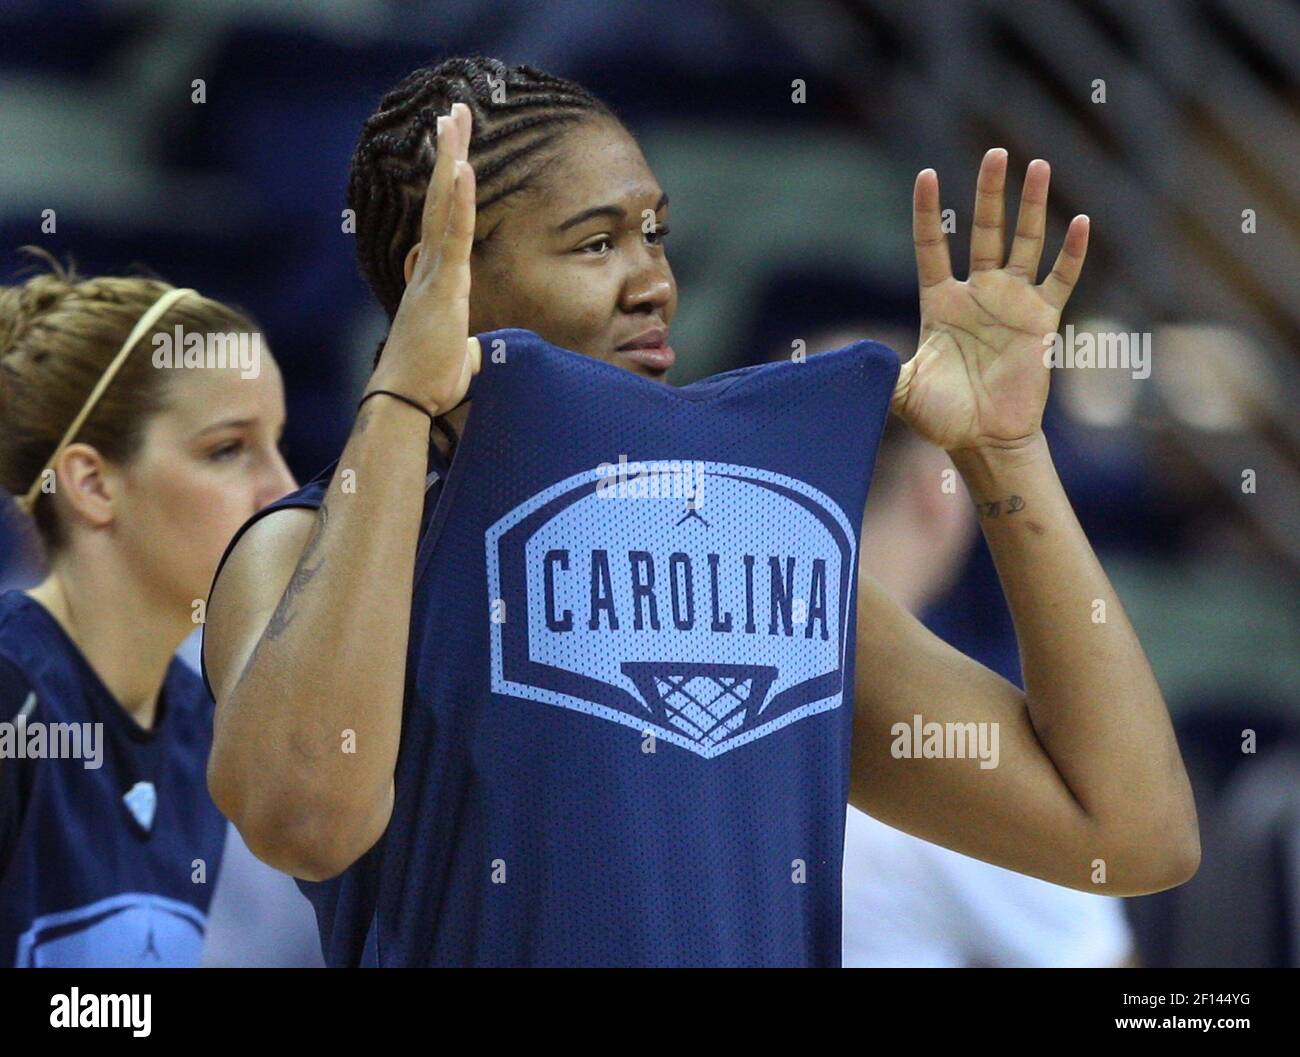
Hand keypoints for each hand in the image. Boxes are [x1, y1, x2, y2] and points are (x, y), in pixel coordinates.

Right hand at [368, 101, 480, 415]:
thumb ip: (465, 346)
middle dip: (449, 152)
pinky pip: (454, 232)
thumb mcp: (458, 357)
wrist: (407, 400)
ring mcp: (434, 271)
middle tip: (453, 111)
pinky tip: (463, 165)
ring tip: (454, 117)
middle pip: (443, 197)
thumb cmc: (429, 384)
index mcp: (437, 278)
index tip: (456, 151)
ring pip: (445, 203)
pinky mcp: (442, 283)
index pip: (448, 220)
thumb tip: (474, 354)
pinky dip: (459, 199)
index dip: (452, 184)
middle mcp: (431, 266)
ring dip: (451, 158)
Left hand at [891, 149, 1088, 451]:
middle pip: (984, 231)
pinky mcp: (1042, 320)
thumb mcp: (902, 390)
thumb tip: (844, 358)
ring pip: (1025, 243)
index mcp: (939, 303)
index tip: (925, 174)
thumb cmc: (941, 417)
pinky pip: (1060, 279)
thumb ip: (878, 370)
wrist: (984, 441)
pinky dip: (1070, 253)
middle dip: (990, 193)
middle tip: (996, 154)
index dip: (927, 211)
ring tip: (1038, 166)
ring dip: (1033, 207)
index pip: (932, 245)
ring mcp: (1012, 303)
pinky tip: (1078, 223)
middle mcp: (977, 294)